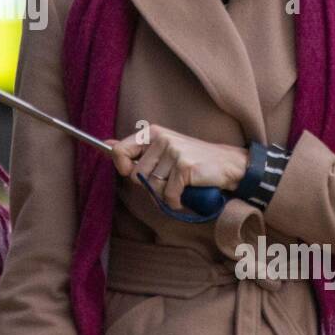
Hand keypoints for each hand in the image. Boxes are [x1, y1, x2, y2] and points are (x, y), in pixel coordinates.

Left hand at [108, 125, 248, 209]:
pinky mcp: (184, 167)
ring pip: (153, 187)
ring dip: (165, 194)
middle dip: (151, 185)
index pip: (119, 151)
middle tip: (169, 179)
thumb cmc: (192, 160)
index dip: (123, 167)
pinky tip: (186, 193)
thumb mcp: (162, 149)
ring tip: (179, 185)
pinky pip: (168, 195)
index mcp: (152, 132)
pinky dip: (176, 201)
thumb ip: (135, 148)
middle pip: (137, 175)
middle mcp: (161, 139)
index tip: (133, 172)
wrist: (227, 165)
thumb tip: (106, 143)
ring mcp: (173, 152)